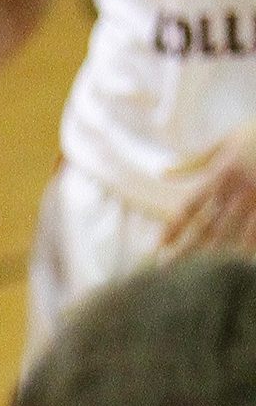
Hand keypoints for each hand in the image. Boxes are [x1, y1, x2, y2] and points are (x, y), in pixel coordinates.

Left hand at [160, 121, 255, 258]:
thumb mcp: (225, 141)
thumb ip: (196, 161)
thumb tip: (164, 173)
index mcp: (219, 174)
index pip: (190, 206)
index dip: (173, 227)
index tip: (159, 245)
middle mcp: (235, 187)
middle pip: (207, 223)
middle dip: (187, 246)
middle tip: (168, 265)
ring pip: (234, 226)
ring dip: (218, 245)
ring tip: (203, 263)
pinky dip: (252, 238)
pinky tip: (247, 254)